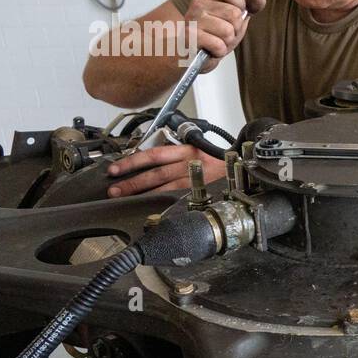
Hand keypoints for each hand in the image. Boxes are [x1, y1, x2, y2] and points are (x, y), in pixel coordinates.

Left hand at [106, 145, 225, 196]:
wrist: (243, 167)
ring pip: (165, 187)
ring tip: (125, 198)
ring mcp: (197, 180)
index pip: (154, 154)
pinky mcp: (203, 192)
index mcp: (186, 150)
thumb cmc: (219, 160)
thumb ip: (175, 155)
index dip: (132, 161)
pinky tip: (150, 208)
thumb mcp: (197, 149)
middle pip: (156, 173)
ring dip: (143, 194)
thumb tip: (148, 163)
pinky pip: (178, 198)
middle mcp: (190, 164)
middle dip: (132, 182)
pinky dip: (162, 203)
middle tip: (114, 190)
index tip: (115, 169)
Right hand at [183, 0, 253, 61]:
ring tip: (216, 41)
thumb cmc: (215, 35)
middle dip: (235, 30)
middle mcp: (197, 4)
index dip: (238, 3)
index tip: (233, 16)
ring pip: (227, 31)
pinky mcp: (190, 36)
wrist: (195, 55)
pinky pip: (218, 45)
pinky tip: (211, 49)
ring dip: (227, 42)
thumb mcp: (235, 19)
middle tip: (223, 35)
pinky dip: (219, 51)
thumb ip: (249, 7)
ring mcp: (192, 19)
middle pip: (233, 14)